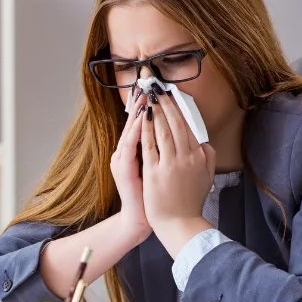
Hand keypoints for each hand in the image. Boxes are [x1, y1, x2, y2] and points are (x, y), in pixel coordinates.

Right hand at [109, 88, 151, 245]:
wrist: (142, 218)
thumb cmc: (153, 195)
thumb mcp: (159, 169)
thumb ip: (164, 152)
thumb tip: (179, 135)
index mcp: (135, 150)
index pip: (143, 122)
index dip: (149, 105)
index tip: (156, 88)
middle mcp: (125, 151)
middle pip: (134, 121)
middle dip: (142, 101)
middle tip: (148, 83)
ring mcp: (122, 158)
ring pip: (131, 129)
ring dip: (139, 111)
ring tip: (147, 95)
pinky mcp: (123, 167)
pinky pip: (130, 145)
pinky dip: (137, 131)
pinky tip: (144, 118)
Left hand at [140, 84, 215, 255]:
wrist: (179, 224)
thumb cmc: (190, 201)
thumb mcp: (206, 178)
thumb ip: (207, 157)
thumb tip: (204, 142)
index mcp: (199, 157)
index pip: (189, 126)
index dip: (179, 109)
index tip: (172, 95)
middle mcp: (187, 158)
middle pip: (177, 124)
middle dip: (167, 103)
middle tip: (158, 87)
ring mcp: (171, 165)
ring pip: (164, 131)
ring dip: (157, 111)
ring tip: (150, 96)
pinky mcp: (156, 172)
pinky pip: (150, 146)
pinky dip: (147, 130)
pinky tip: (143, 118)